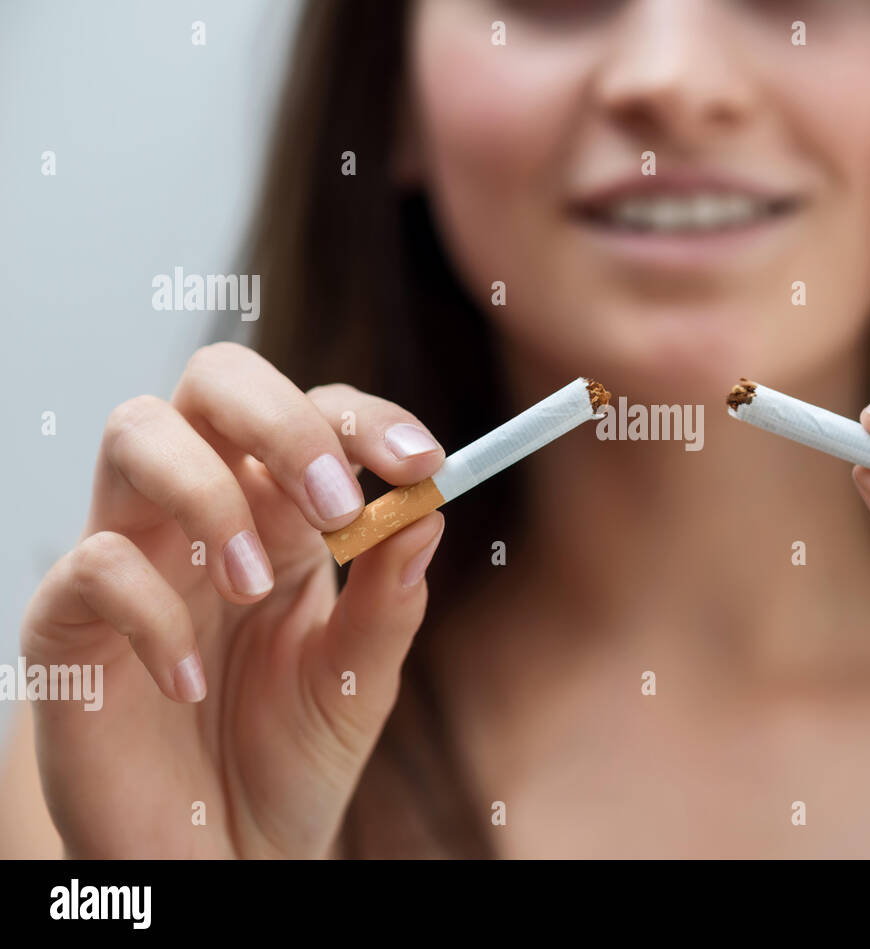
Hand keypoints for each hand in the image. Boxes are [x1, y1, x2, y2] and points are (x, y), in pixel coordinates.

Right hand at [21, 342, 446, 856]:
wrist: (218, 860)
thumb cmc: (289, 760)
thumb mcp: (358, 683)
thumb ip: (390, 601)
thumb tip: (428, 512)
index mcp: (284, 517)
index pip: (316, 414)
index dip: (367, 420)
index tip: (426, 464)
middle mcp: (206, 513)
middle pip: (216, 382)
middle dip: (283, 421)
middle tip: (337, 507)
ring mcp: (135, 555)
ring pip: (137, 433)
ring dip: (211, 492)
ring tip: (256, 588)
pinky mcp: (69, 619)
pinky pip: (94, 565)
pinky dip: (153, 613)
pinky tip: (191, 684)